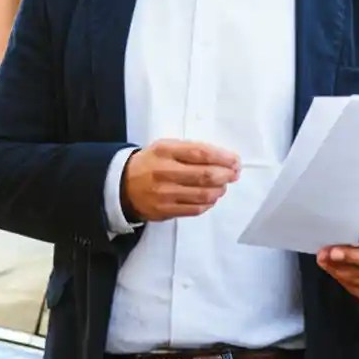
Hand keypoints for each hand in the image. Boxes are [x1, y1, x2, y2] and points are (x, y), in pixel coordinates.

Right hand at [122, 139, 239, 221]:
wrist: (123, 186)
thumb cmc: (151, 163)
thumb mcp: (166, 147)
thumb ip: (192, 150)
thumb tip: (223, 159)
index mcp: (165, 151)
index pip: (201, 153)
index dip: (223, 157)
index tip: (235, 160)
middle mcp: (164, 172)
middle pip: (205, 175)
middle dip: (226, 174)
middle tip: (233, 173)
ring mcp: (165, 194)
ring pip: (204, 194)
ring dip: (220, 190)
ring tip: (222, 185)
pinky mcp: (166, 211)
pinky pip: (196, 209)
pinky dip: (209, 203)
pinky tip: (210, 197)